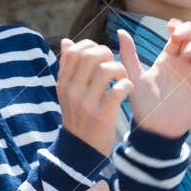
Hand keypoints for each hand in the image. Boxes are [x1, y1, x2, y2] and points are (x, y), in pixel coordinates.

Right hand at [57, 39, 131, 155]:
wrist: (82, 149)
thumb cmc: (79, 115)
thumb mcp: (68, 92)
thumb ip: (68, 67)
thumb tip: (66, 41)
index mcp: (63, 83)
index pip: (73, 51)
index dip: (90, 46)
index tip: (101, 55)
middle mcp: (72, 91)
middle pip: (90, 56)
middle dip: (107, 54)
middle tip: (113, 64)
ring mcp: (86, 103)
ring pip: (106, 70)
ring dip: (119, 69)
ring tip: (122, 77)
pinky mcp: (102, 115)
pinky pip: (118, 90)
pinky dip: (127, 85)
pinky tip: (127, 89)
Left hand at [121, 21, 190, 139]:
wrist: (155, 128)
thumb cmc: (144, 104)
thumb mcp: (135, 76)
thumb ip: (129, 54)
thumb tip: (120, 32)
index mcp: (168, 58)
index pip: (178, 35)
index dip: (178, 26)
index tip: (170, 26)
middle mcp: (184, 63)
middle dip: (190, 31)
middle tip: (178, 35)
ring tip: (188, 53)